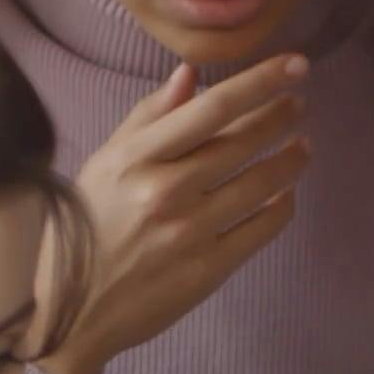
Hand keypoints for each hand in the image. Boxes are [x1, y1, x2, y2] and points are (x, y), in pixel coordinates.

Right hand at [42, 57, 310, 373]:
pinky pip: (261, 229)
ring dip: (291, 159)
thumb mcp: (104, 163)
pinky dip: (282, 205)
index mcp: (136, 159)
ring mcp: (190, 233)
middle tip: (299, 102)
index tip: (295, 64)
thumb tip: (191, 74)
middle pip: (243, 142)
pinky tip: (286, 192)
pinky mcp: (208, 270)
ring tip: (303, 145)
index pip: (212, 108)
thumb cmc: (85, 226)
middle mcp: (166, 192)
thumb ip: (147, 117)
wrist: (70, 309)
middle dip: (281, 115)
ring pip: (261, 183)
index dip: (261, 82)